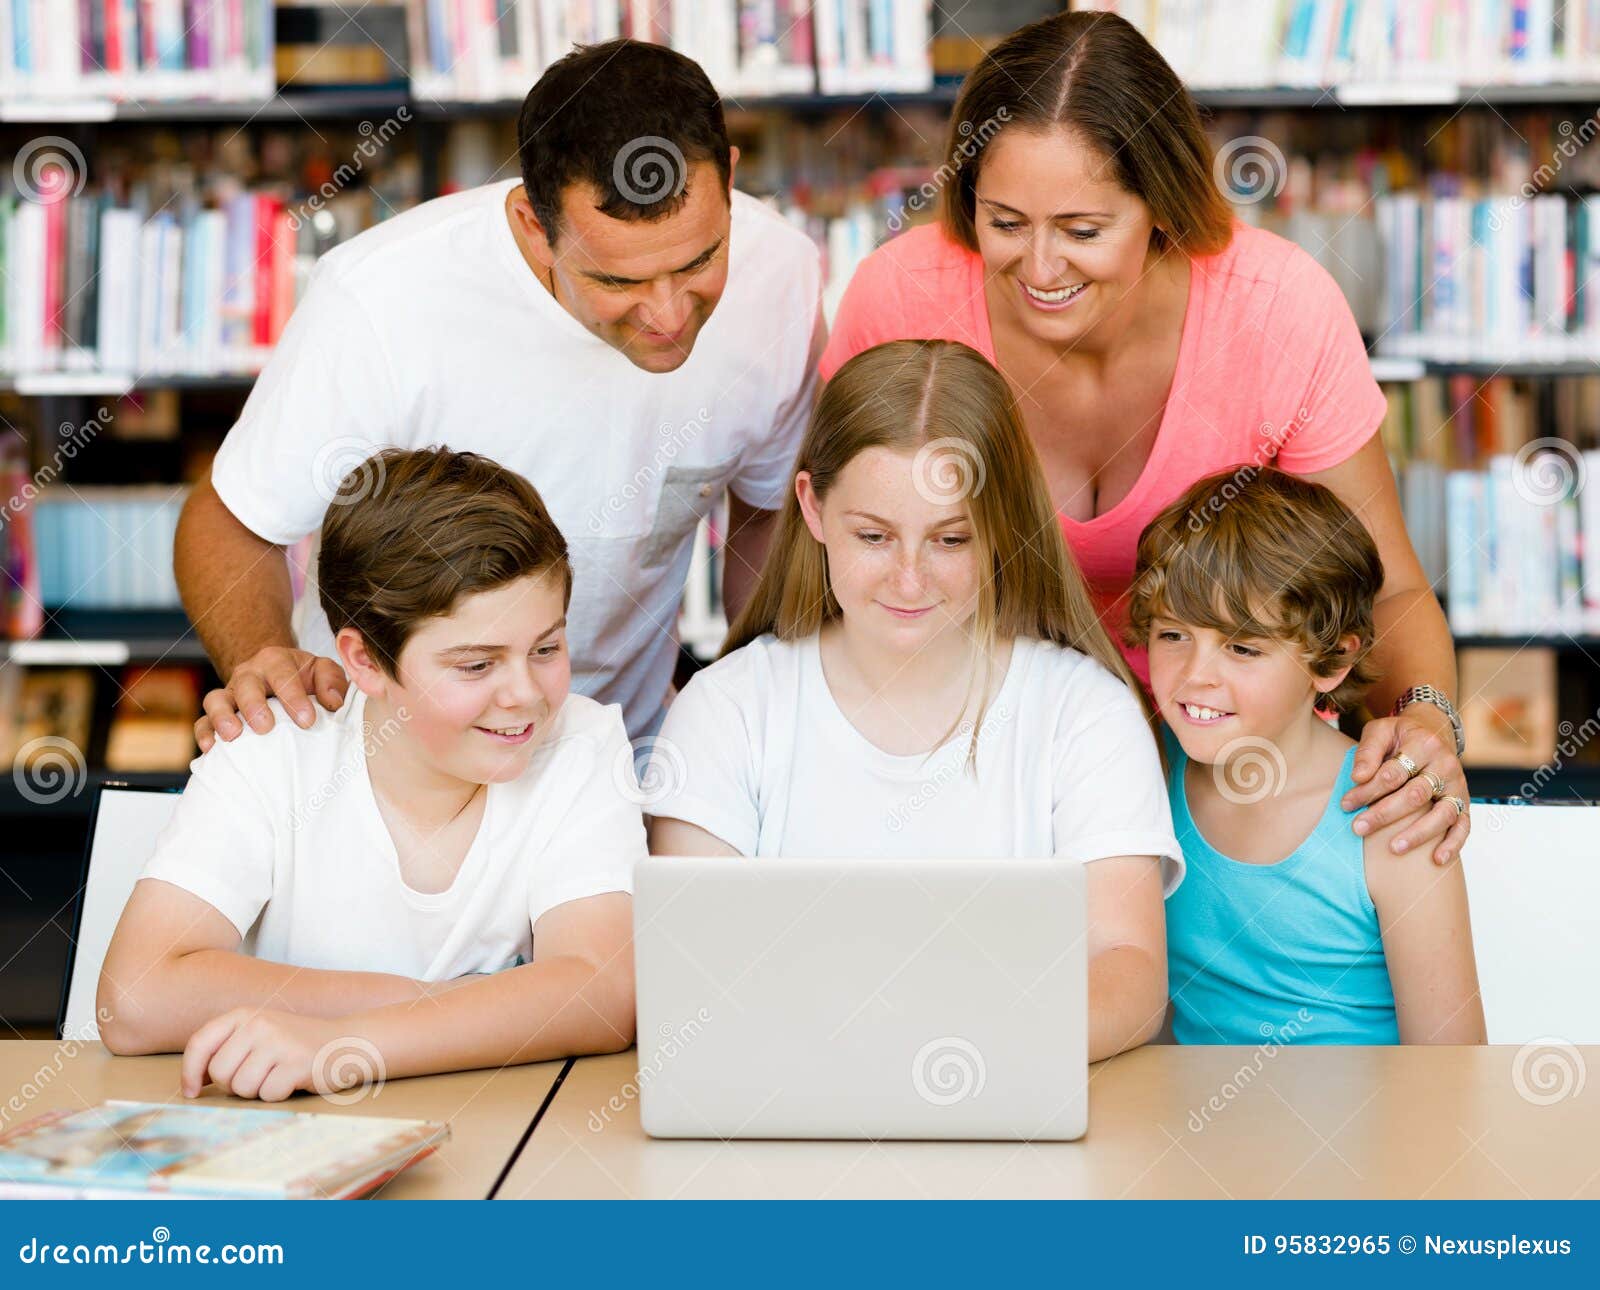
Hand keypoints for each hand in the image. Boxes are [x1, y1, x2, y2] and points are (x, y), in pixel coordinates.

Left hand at [181, 1007, 360, 1102]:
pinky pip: (268, 1094)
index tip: (193, 1091)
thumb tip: (193, 1081)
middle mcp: (260, 1023)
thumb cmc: (296, 1045)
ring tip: (277, 1076)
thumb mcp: (260, 1034)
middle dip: (234, 1085)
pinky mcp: (297, 1063)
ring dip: (257, 1091)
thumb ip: (228, 1048)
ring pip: (242, 1087)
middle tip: (258, 1077)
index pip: (200, 1043)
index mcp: (245, 1014)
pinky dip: (278, 1095)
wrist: (348, 1041)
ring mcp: (280, 1042)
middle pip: (219, 1072)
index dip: (189, 1072)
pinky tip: (293, 1080)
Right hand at [196, 647, 347, 751]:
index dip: (293, 696)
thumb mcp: (323, 671)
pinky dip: (204, 734)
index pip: (282, 673)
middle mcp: (249, 674)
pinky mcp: (218, 714)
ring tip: (233, 736)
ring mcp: (230, 694)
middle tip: (266, 727)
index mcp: (276, 660)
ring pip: (215, 699)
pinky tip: (211, 750)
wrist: (278, 678)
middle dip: (254, 706)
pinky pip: (203, 722)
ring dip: (221, 717)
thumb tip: (332, 702)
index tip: (307, 720)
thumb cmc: (304, 678)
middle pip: (245, 684)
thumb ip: (332, 680)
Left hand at [1342, 706, 1469, 864]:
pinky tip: (1437, 860)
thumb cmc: (1399, 735)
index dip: (1368, 790)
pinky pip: (1463, 826)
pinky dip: (1453, 844)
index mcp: (1424, 744)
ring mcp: (1458, 786)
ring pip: (1442, 814)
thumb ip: (1367, 752)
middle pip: (1416, 795)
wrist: (1433, 731)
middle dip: (1385, 814)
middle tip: (1358, 828)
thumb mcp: (1379, 731)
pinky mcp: (1464, 802)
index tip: (1346, 804)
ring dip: (1418, 834)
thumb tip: (1357, 777)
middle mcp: (1446, 766)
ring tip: (1393, 849)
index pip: (1394, 773)